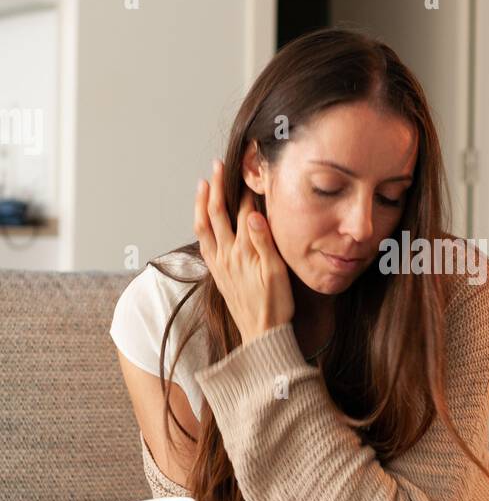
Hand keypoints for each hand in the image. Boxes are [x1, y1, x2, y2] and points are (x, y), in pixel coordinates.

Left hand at [195, 158, 294, 345]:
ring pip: (203, 226)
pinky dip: (201, 224)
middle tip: (219, 166)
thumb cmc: (275, 306)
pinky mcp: (217, 273)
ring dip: (202, 203)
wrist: (262, 335)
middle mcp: (227, 255)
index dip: (245, 188)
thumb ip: (264, 242)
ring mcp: (219, 264)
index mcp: (244, 251)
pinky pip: (203, 243)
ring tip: (203, 184)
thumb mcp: (276, 273)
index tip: (247, 169)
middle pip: (216, 213)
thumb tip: (253, 214)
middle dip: (216, 186)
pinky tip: (203, 220)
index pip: (243, 210)